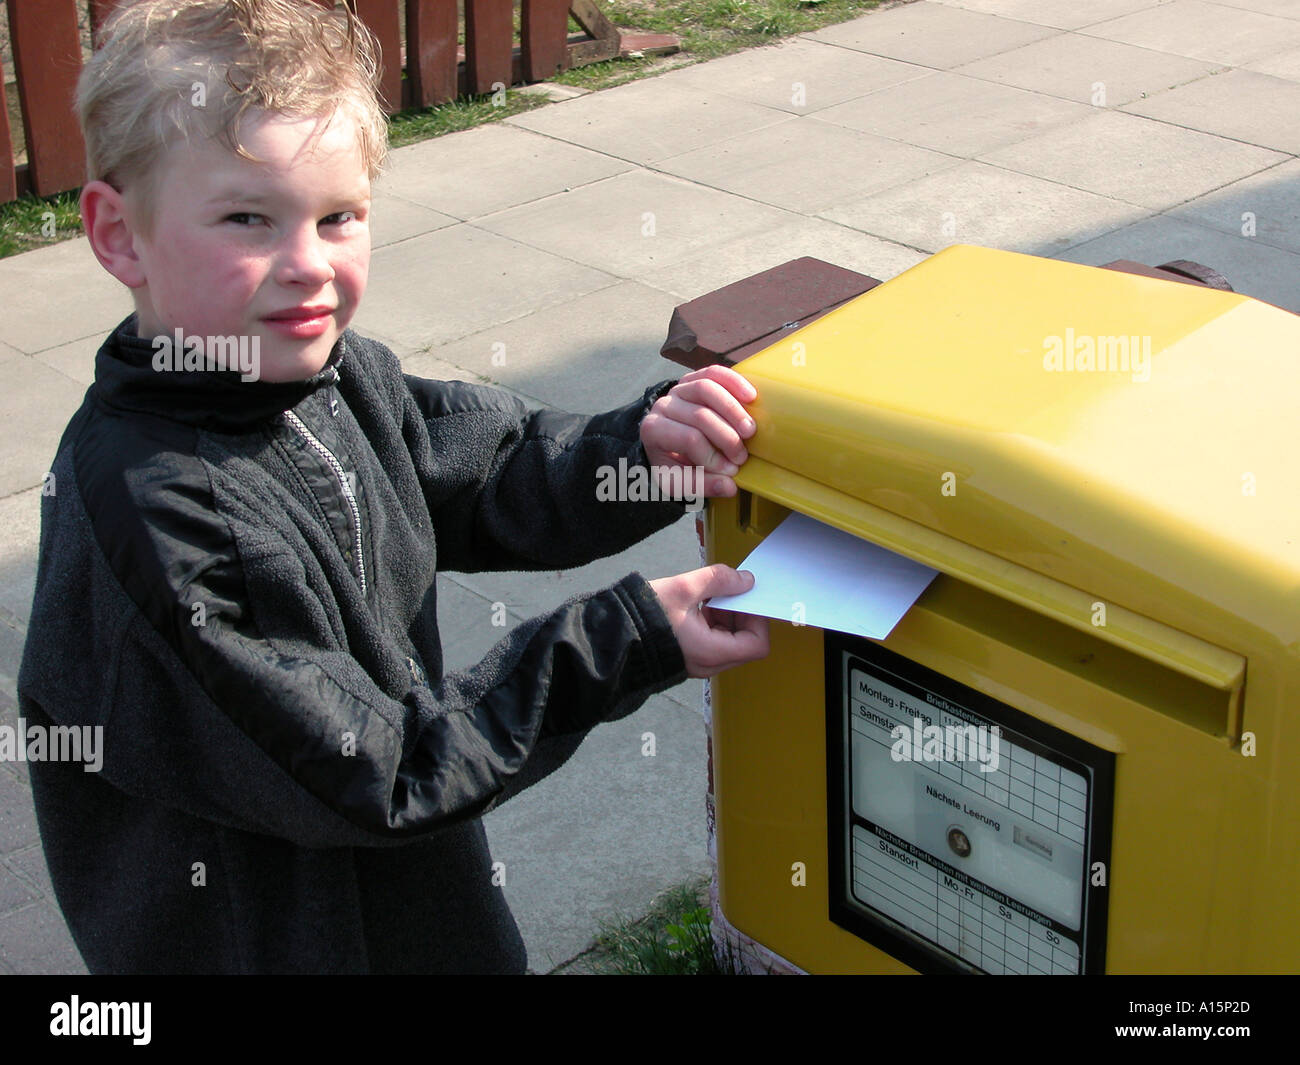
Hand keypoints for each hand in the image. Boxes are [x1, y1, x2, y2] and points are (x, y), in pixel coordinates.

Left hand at [640, 365, 757, 499]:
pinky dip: (734, 381)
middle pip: (700, 415)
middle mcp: (663, 405)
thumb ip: (700, 485)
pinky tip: (751, 396)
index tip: (731, 470)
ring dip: (734, 410)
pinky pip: (714, 372)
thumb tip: (729, 486)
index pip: (690, 439)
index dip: (714, 456)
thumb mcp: (678, 482)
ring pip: (707, 389)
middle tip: (742, 456)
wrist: (664, 441)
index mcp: (654, 430)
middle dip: (727, 437)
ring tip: (750, 430)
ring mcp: (678, 388)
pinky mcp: (693, 378)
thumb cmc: (672, 462)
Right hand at [649, 564, 768, 677]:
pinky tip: (696, 607)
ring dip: (726, 618)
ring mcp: (697, 664)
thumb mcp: (683, 588)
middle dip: (740, 616)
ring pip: (729, 643)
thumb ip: (719, 580)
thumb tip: (745, 580)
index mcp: (710, 652)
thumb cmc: (643, 616)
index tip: (745, 598)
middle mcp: (707, 664)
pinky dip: (712, 624)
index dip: (757, 619)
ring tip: (707, 598)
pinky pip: (713, 644)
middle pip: (745, 644)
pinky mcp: (688, 658)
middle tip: (725, 594)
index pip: (757, 644)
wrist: (611, 635)